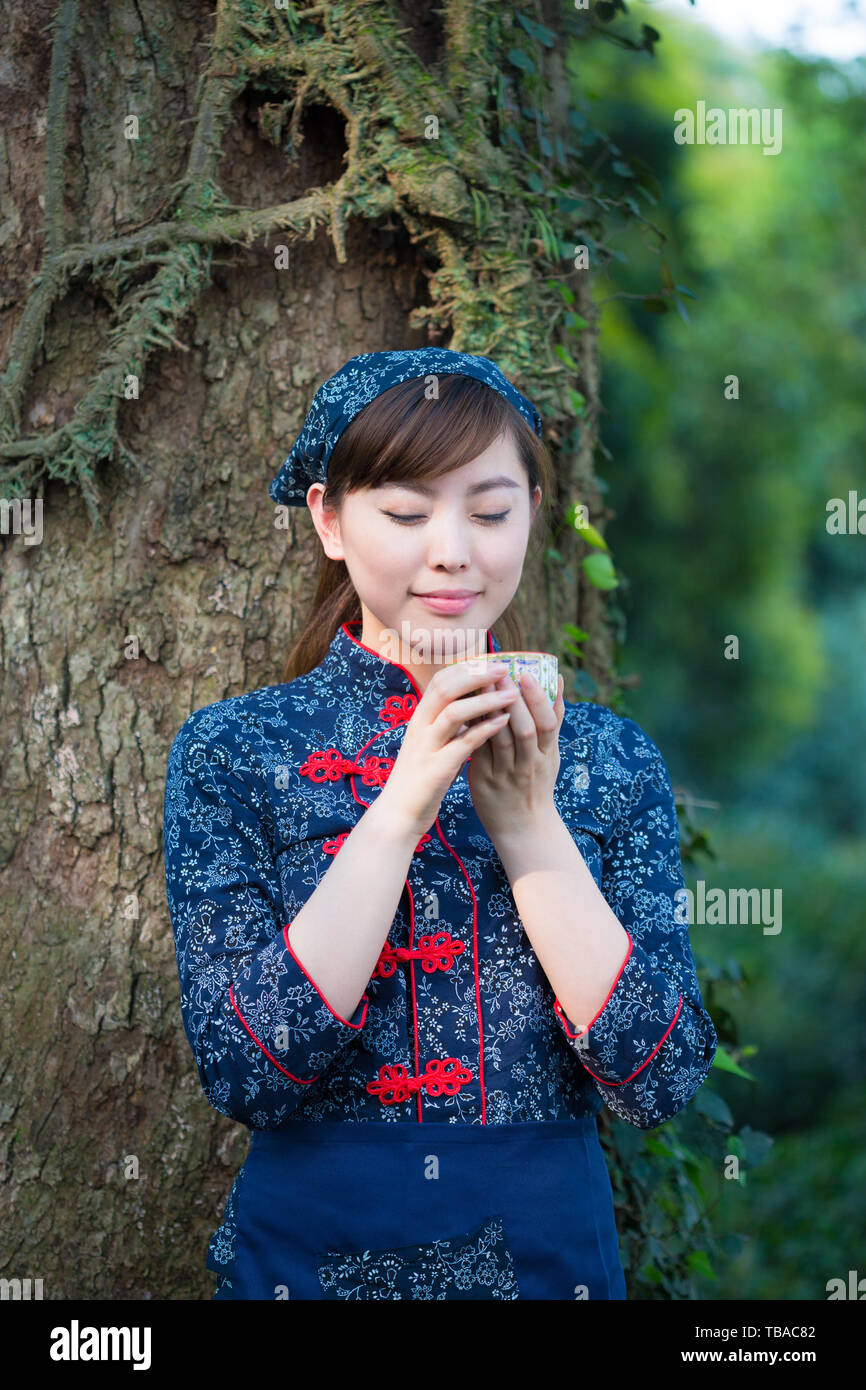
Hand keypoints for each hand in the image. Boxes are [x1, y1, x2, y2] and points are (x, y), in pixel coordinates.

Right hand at [376, 660, 519, 839]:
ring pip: (454, 712)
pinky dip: (484, 730)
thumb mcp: (432, 743)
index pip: (441, 679)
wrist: (399, 814)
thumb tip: (475, 705)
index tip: (493, 660)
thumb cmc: (421, 778)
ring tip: (512, 695)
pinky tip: (504, 723)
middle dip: (478, 674)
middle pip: (445, 687)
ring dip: (485, 700)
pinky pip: (462, 744)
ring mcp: (426, 747)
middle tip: (506, 668)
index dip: (467, 667)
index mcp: (419, 718)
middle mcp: (420, 727)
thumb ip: (449, 725)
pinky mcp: (436, 768)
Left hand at [467, 669, 564, 847]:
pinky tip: (465, 710)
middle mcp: (529, 765)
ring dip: (489, 712)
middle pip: (523, 730)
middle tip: (499, 672)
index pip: (546, 725)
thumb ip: (553, 719)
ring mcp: (505, 774)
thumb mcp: (551, 753)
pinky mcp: (483, 781)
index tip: (526, 674)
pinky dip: (473, 730)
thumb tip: (556, 679)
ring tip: (480, 685)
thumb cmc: (536, 781)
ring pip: (499, 740)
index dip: (537, 700)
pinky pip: (478, 752)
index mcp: (548, 755)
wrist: (522, 827)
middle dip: (512, 700)